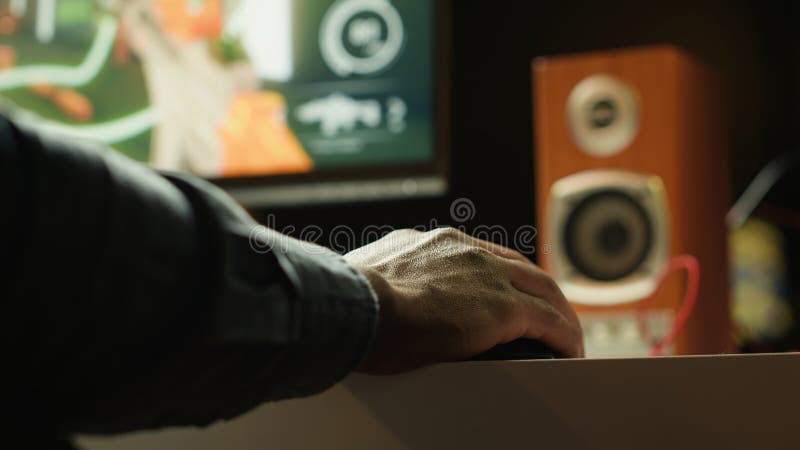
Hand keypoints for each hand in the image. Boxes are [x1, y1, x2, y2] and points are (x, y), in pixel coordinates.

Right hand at [344, 228, 583, 373]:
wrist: (353, 306)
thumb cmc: (349, 303)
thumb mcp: (370, 280)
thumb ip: (384, 282)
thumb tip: (374, 300)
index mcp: (435, 244)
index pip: (484, 255)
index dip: (503, 275)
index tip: (509, 292)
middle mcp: (466, 250)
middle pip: (521, 268)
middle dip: (539, 292)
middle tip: (549, 316)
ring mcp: (487, 276)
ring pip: (543, 290)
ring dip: (558, 315)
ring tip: (565, 338)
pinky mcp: (503, 308)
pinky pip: (550, 321)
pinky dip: (564, 336)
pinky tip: (569, 352)